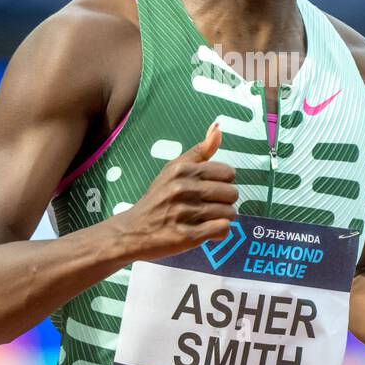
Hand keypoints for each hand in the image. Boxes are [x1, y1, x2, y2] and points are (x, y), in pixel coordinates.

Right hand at [113, 121, 238, 259]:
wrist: (132, 231)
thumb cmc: (157, 198)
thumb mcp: (173, 169)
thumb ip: (199, 151)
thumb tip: (217, 128)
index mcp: (182, 170)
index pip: (228, 173)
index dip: (224, 183)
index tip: (211, 190)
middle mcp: (183, 189)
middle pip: (232, 193)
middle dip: (225, 202)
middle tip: (209, 207)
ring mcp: (184, 213)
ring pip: (229, 213)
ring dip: (222, 218)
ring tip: (207, 220)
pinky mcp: (187, 236)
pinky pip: (222, 229)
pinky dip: (219, 232)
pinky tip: (207, 231)